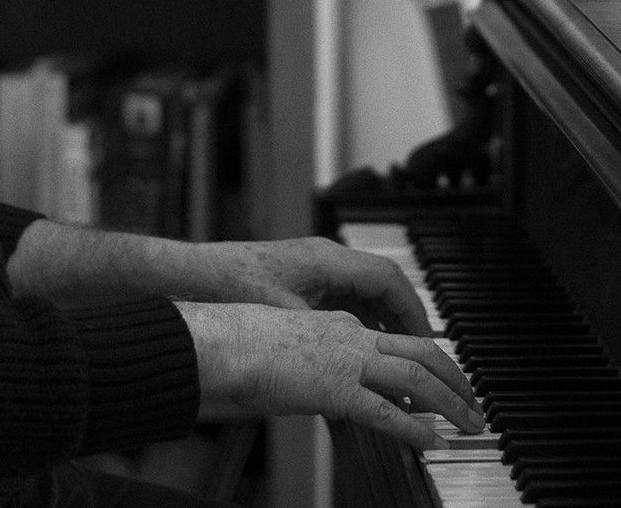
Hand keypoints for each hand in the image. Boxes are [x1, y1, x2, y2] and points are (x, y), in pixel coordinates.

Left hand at [174, 238, 431, 334]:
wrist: (191, 275)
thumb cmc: (229, 286)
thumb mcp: (282, 318)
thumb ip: (323, 336)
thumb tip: (353, 363)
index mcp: (327, 260)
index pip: (388, 278)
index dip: (413, 310)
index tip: (428, 338)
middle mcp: (326, 258)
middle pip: (383, 282)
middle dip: (406, 316)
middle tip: (422, 350)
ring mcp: (315, 267)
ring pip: (365, 290)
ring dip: (384, 319)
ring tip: (398, 353)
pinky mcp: (303, 279)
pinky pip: (346, 296)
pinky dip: (361, 319)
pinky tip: (363, 346)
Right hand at [177, 300, 485, 450]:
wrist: (219, 343)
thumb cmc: (237, 346)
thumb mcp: (286, 350)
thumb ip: (311, 366)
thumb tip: (316, 387)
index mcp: (338, 326)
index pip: (395, 342)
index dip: (426, 362)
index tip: (440, 383)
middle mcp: (350, 337)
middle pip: (421, 351)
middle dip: (455, 378)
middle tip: (473, 402)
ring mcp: (346, 361)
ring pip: (416, 377)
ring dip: (449, 401)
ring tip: (468, 423)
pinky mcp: (335, 388)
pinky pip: (386, 411)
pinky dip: (414, 427)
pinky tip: (431, 441)